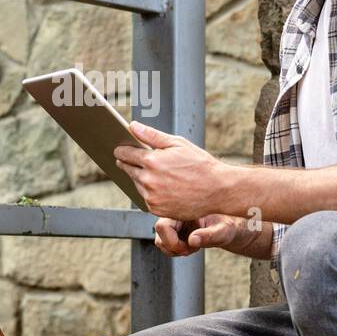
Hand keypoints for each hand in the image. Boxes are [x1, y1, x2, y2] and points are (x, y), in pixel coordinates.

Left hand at [114, 121, 228, 219]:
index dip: (121, 150)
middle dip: (127, 163)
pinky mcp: (156, 209)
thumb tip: (132, 126)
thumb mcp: (178, 143)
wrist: (217, 190)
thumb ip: (152, 135)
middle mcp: (148, 180)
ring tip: (154, 172)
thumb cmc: (200, 164)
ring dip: (139, 178)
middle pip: (127, 169)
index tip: (119, 149)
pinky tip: (161, 186)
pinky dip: (149, 192)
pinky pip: (145, 198)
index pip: (125, 154)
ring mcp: (151, 197)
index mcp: (151, 161)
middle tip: (131, 159)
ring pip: (136, 184)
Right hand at [154, 214, 244, 256]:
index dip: (172, 241)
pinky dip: (176, 250)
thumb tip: (192, 240)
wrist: (227, 226)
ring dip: (175, 250)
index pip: (162, 226)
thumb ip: (209, 235)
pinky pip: (165, 244)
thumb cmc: (227, 224)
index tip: (188, 247)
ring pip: (160, 241)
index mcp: (183, 208)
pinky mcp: (172, 230)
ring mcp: (172, 222)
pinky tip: (190, 245)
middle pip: (158, 234)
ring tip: (193, 246)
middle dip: (173, 247)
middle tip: (192, 249)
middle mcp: (174, 214)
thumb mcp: (223, 231)